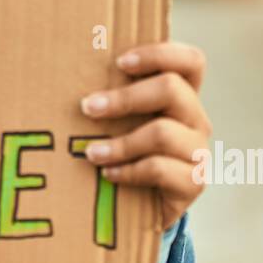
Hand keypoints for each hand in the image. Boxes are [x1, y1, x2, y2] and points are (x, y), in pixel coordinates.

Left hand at [78, 41, 211, 230]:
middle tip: (88, 107)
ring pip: (162, 133)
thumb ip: (109, 95)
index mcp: (182, 95)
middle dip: (125, 97)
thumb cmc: (121, 151)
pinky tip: (108, 174)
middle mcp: (195, 119)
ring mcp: (198, 151)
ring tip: (90, 153)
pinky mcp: (193, 183)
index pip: (190, 61)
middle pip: (172, 89)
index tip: (119, 62)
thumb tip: (64, 69)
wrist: (136, 209)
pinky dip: (128, 171)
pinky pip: (159, 169)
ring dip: (120, 143)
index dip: (159, 54)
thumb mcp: (118, 121)